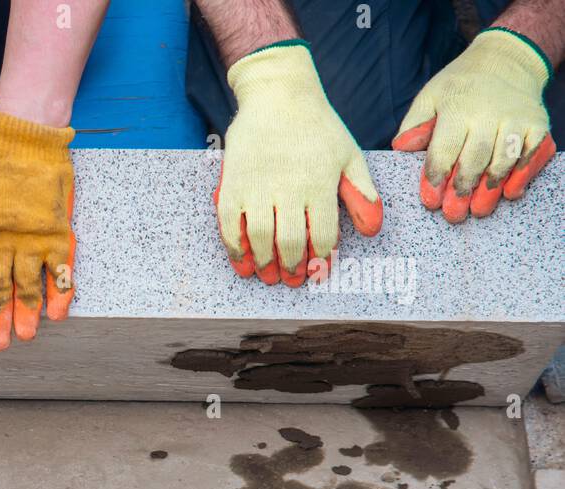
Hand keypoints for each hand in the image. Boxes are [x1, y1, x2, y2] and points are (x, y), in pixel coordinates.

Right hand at [215, 41, 382, 286]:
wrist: (277, 94)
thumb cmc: (318, 127)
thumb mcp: (349, 156)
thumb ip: (361, 194)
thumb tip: (372, 231)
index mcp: (320, 184)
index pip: (323, 234)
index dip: (320, 258)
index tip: (316, 271)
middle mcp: (289, 188)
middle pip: (290, 242)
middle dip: (291, 267)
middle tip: (290, 280)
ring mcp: (258, 186)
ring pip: (259, 237)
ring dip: (263, 262)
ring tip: (268, 275)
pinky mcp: (234, 183)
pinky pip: (230, 224)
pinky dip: (235, 247)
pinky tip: (241, 260)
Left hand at [392, 28, 554, 222]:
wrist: (505, 62)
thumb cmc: (459, 88)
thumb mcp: (429, 98)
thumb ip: (414, 125)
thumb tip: (401, 148)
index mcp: (458, 108)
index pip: (445, 149)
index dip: (436, 178)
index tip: (430, 201)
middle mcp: (490, 112)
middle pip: (475, 159)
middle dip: (463, 189)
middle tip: (453, 214)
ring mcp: (517, 118)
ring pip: (505, 159)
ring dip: (491, 188)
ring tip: (478, 210)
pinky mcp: (539, 124)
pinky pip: (532, 154)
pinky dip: (522, 175)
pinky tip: (509, 193)